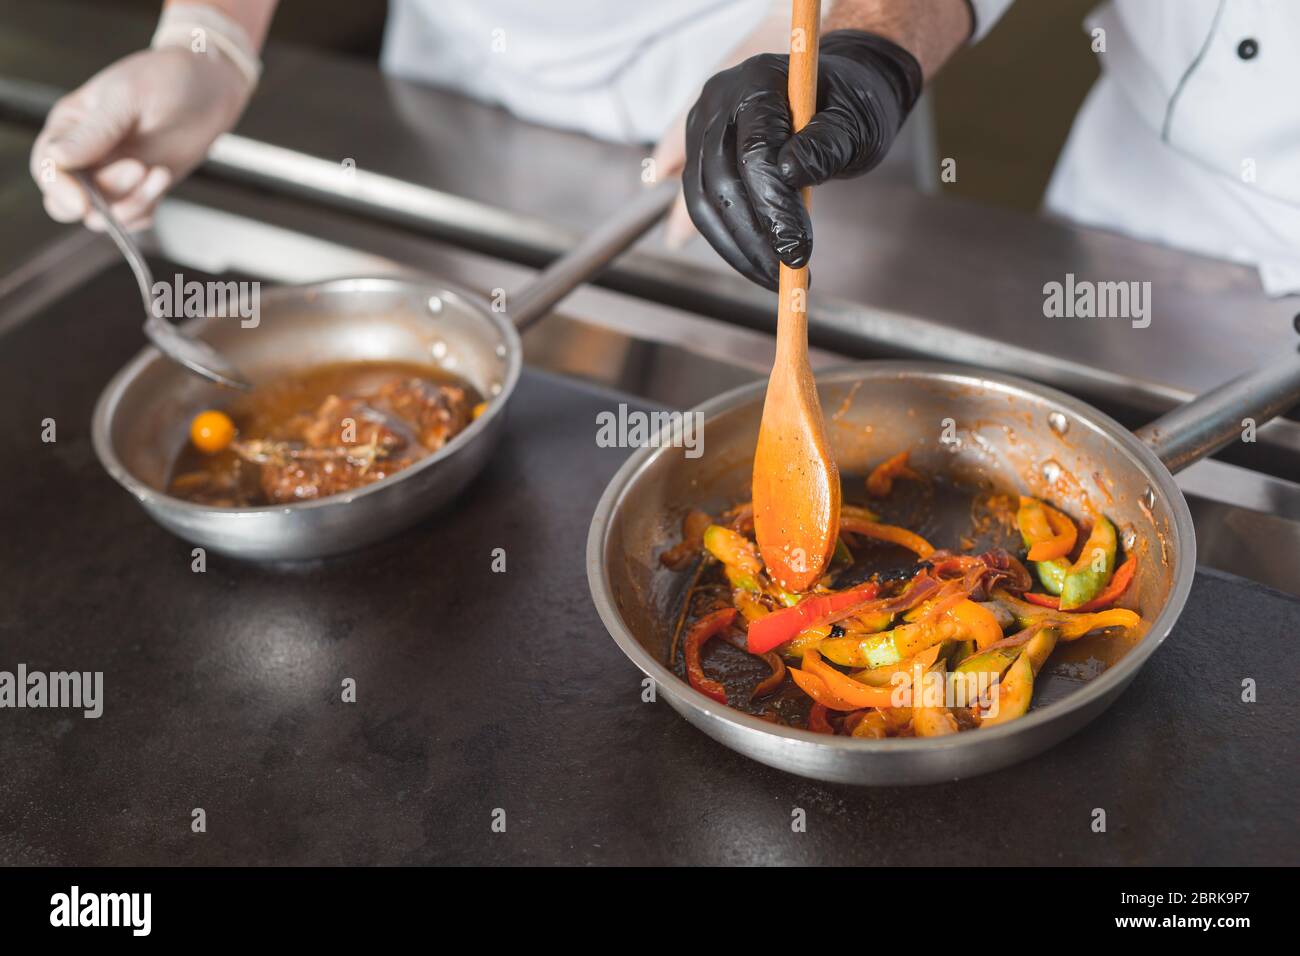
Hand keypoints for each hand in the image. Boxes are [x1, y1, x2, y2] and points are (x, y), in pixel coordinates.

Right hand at [30, 47, 252, 231]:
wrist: (209, 87)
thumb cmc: (165, 80)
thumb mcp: (125, 98)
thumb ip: (94, 132)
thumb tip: (57, 159)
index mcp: (69, 126)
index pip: (47, 168)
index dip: (59, 189)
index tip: (82, 203)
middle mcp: (86, 156)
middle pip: (68, 202)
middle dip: (99, 199)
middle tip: (137, 169)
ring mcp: (113, 176)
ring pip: (103, 215)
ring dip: (131, 203)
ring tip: (158, 172)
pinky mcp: (141, 190)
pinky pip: (133, 217)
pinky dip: (147, 208)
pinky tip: (162, 177)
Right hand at [681, 30, 921, 289]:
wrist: (836, 93)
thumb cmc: (851, 106)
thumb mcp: (857, 122)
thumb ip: (828, 144)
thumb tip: (791, 173)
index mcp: (758, 82)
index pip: (754, 154)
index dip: (773, 208)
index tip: (797, 252)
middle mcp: (719, 100)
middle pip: (719, 181)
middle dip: (752, 237)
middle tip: (785, 274)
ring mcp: (701, 125)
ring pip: (701, 199)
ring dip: (734, 247)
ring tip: (773, 275)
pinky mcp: (697, 152)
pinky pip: (698, 203)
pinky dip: (723, 238)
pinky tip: (745, 262)